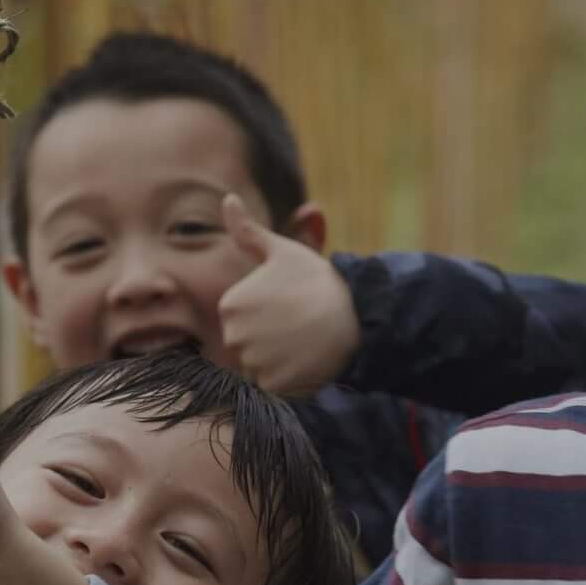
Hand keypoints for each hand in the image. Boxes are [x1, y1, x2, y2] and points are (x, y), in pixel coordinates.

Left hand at [214, 194, 359, 396]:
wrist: (358, 313)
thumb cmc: (318, 279)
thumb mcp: (281, 251)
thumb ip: (247, 231)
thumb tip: (227, 198)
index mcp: (230, 304)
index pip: (239, 319)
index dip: (264, 314)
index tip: (288, 307)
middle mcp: (234, 335)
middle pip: (245, 345)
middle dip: (267, 339)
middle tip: (299, 326)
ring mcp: (253, 362)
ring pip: (258, 367)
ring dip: (277, 360)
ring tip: (304, 343)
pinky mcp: (273, 386)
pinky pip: (273, 386)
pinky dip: (288, 379)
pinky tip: (306, 361)